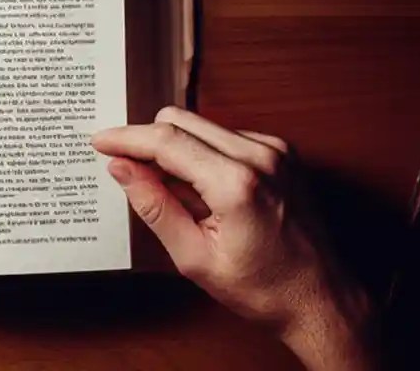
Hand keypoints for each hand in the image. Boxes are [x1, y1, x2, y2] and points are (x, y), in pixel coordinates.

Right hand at [92, 107, 376, 370]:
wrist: (320, 299)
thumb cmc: (262, 288)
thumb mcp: (194, 257)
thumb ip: (154, 206)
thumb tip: (121, 168)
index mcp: (236, 183)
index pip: (166, 140)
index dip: (126, 138)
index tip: (99, 141)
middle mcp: (260, 155)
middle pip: (180, 121)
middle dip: (148, 141)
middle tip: (128, 169)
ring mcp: (275, 150)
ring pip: (201, 126)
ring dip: (177, 149)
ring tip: (174, 193)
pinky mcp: (282, 151)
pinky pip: (225, 136)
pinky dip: (204, 154)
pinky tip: (204, 190)